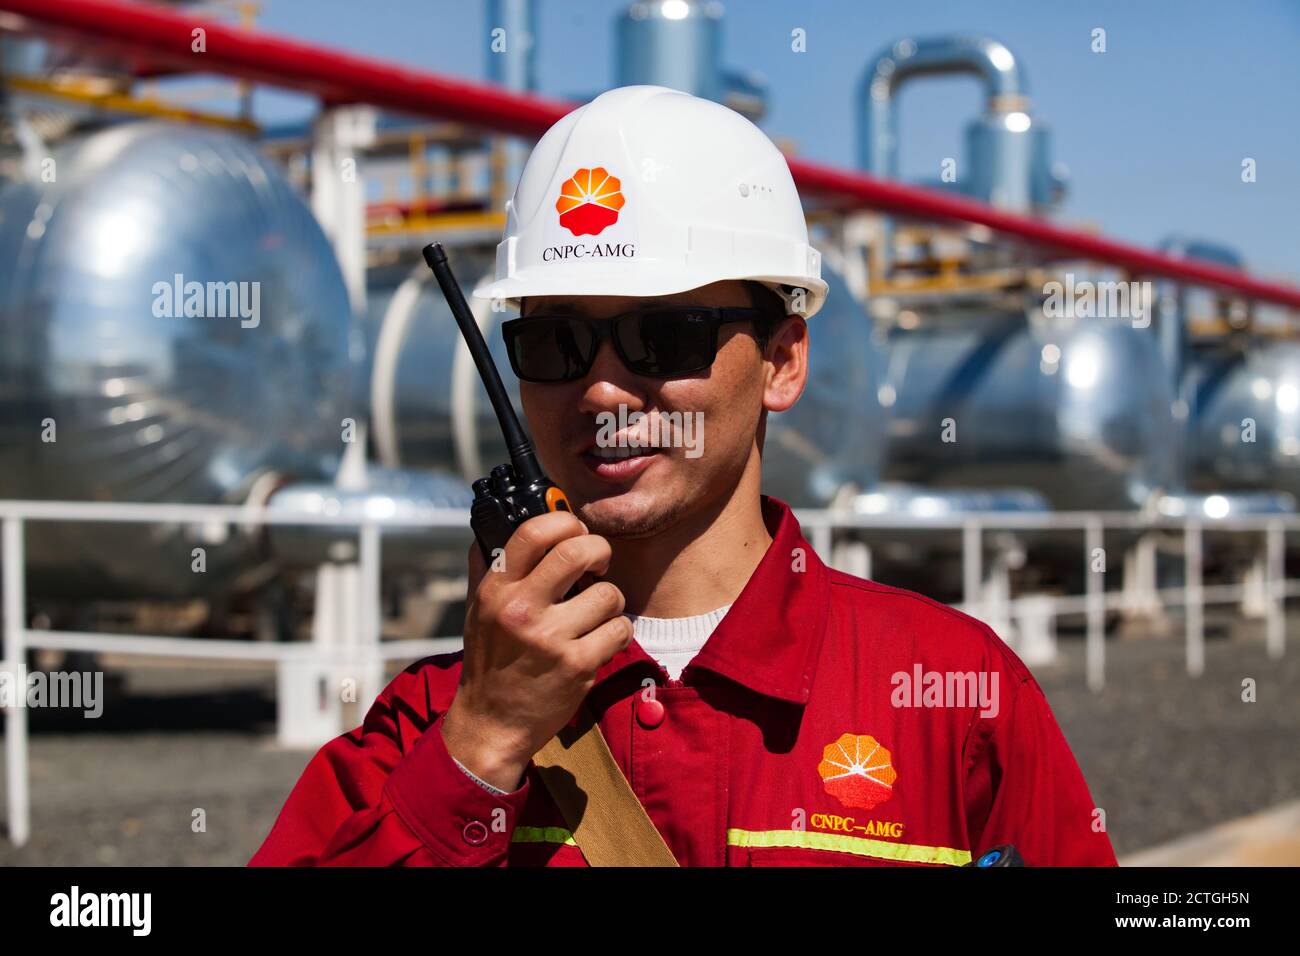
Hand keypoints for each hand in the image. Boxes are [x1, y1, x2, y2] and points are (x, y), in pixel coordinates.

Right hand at [440, 511, 630, 791]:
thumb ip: (487, 567)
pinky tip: (601, 641)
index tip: (574, 531)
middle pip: (577, 551)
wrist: (492, 724)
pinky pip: (619, 629)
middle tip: (598, 564)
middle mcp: (521, 610)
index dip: (564, 521)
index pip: (533, 531)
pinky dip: (617, 633)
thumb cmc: (490, 662)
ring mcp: (551, 638)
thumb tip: (496, 524)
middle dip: (599, 550)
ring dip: (610, 601)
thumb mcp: (477, 610)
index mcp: (497, 590)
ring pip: (608, 593)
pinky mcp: (577, 665)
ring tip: (595, 615)